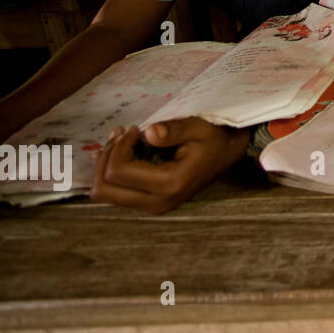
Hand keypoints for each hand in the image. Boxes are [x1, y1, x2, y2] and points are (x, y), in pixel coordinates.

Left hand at [90, 119, 249, 213]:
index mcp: (169, 184)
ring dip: (105, 165)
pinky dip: (110, 171)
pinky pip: (115, 192)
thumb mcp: (197, 127)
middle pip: (103, 190)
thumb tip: (148, 133)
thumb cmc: (214, 138)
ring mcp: (152, 205)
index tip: (134, 128)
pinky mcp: (149, 202)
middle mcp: (157, 202)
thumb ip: (173, 130)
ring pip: (105, 193)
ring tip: (119, 139)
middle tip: (120, 135)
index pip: (119, 172)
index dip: (118, 147)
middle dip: (104, 159)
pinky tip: (119, 151)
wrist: (229, 154)